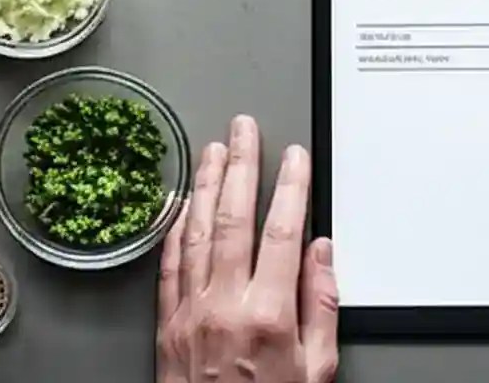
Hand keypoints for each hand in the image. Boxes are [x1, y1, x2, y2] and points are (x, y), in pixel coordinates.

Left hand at [156, 117, 338, 382]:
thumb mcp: (317, 371)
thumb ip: (322, 307)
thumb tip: (323, 255)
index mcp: (268, 314)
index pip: (282, 231)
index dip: (291, 186)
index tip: (295, 156)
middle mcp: (223, 305)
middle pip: (233, 217)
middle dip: (242, 165)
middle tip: (245, 129)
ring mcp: (189, 313)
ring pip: (196, 232)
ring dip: (204, 185)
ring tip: (213, 150)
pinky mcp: (166, 326)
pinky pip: (168, 265)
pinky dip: (174, 229)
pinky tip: (180, 206)